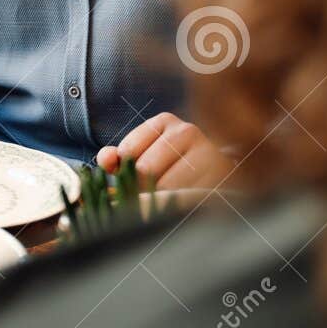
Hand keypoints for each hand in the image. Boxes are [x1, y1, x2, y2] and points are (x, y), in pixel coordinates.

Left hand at [96, 112, 231, 189]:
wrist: (219, 173)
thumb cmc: (172, 164)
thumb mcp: (143, 154)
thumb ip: (118, 157)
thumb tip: (105, 160)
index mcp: (164, 121)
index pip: (128, 151)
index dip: (126, 170)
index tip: (136, 175)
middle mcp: (187, 131)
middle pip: (145, 170)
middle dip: (144, 186)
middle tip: (156, 190)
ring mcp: (207, 153)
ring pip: (166, 188)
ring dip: (163, 198)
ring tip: (173, 195)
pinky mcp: (221, 178)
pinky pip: (189, 200)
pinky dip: (181, 206)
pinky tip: (186, 202)